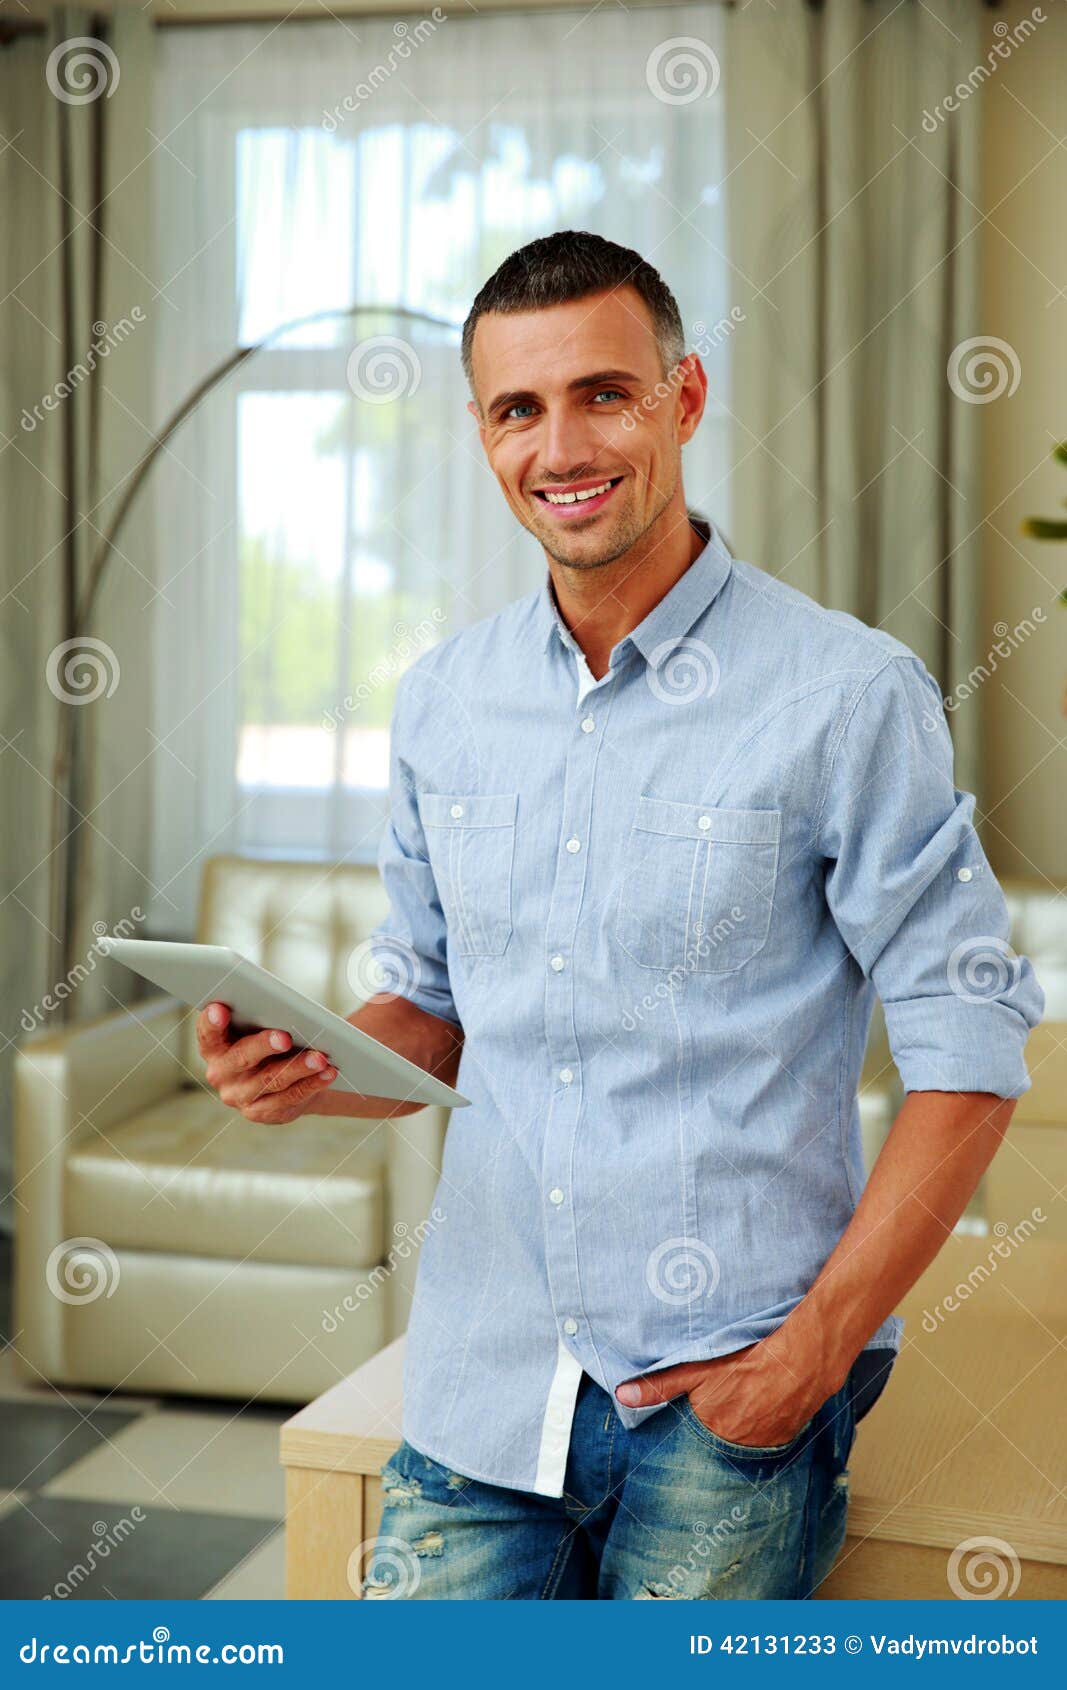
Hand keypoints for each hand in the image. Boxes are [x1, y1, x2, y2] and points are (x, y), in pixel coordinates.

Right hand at [196, 1001, 336, 1124]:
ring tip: (320, 1058)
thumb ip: (260, 1016)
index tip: (221, 1010)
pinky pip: (289, 1098)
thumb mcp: (258, 1027)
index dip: (212, 1022)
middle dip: (264, 1046)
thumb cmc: (268, 1041)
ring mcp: (239, 1096)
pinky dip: (311, 1084)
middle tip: (285, 1037)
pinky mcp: (260, 1112)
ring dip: (298, 1068)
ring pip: (270, 1080)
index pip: (207, 1033)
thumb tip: (287, 1006)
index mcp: (214, 1047)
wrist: (284, 1078)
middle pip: (241, 1058)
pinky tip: (327, 1073)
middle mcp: (220, 1073)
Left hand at [615, 1336, 826, 1448]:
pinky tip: (768, 1397)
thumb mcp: (698, 1368)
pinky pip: (770, 1431)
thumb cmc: (749, 1359)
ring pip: (746, 1432)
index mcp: (712, 1428)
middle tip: (728, 1388)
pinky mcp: (788, 1435)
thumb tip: (622, 1396)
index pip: (695, 1426)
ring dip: (745, 1418)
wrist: (805, 1357)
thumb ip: (661, 1385)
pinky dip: (767, 1418)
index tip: (704, 1395)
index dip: (697, 1409)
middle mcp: (738, 1443)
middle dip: (720, 1415)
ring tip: (749, 1391)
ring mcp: (765, 1441)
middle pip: (720, 1432)